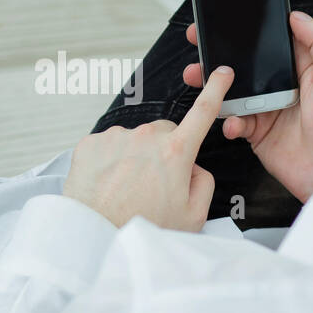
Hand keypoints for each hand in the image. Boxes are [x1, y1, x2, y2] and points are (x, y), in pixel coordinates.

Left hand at [63, 67, 233, 231]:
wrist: (96, 238)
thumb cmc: (143, 229)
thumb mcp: (193, 215)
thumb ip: (203, 183)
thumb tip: (192, 168)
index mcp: (176, 152)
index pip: (203, 112)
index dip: (216, 89)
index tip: (222, 73)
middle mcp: (146, 137)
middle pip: (164, 133)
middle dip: (164, 151)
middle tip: (153, 184)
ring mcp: (116, 137)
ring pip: (133, 141)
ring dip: (133, 158)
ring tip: (126, 190)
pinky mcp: (90, 143)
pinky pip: (107, 146)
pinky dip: (109, 162)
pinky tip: (108, 185)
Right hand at [182, 11, 312, 201]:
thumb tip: (297, 16)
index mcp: (303, 69)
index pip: (273, 43)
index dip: (252, 32)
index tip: (231, 22)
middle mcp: (283, 87)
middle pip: (247, 64)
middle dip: (222, 55)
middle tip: (202, 44)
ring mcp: (268, 109)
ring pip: (234, 90)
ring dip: (215, 85)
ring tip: (200, 79)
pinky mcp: (257, 131)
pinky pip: (234, 120)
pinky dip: (229, 120)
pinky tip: (233, 122)